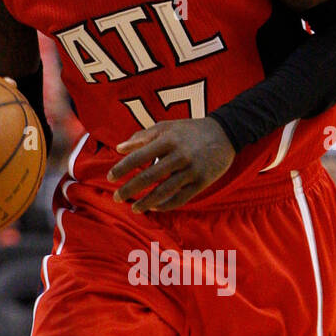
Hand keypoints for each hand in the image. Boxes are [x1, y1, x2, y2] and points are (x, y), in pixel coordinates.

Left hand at [108, 118, 234, 212]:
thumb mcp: (166, 127)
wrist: (225, 133)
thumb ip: (142, 137)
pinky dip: (166, 205)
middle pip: (149, 176)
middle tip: (117, 198)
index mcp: (168, 139)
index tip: (110, 177)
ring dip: (146, 202)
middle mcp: (180, 155)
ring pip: (164, 191)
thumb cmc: (190, 130)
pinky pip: (181, 198)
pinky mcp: (202, 182)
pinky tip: (154, 207)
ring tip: (134, 208)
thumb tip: (119, 148)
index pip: (139, 156)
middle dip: (130, 189)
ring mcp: (192, 170)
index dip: (122, 168)